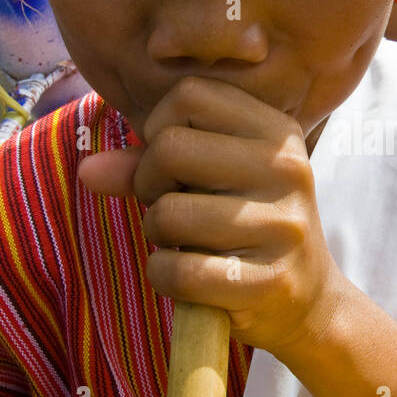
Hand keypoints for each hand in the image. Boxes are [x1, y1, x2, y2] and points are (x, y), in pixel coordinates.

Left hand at [77, 76, 343, 357]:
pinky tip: (185, 278)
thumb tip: (88, 170)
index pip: (190, 95)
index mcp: (278, 132)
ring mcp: (283, 226)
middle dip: (149, 183)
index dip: (160, 128)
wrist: (308, 300)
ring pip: (169, 213)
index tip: (174, 164)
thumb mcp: (211, 181)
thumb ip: (148, 163)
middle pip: (171, 148)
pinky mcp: (269, 281)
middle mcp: (288, 170)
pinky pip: (178, 271)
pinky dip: (163, 277)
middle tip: (171, 206)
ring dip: (157, 234)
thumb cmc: (246, 228)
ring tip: (184, 242)